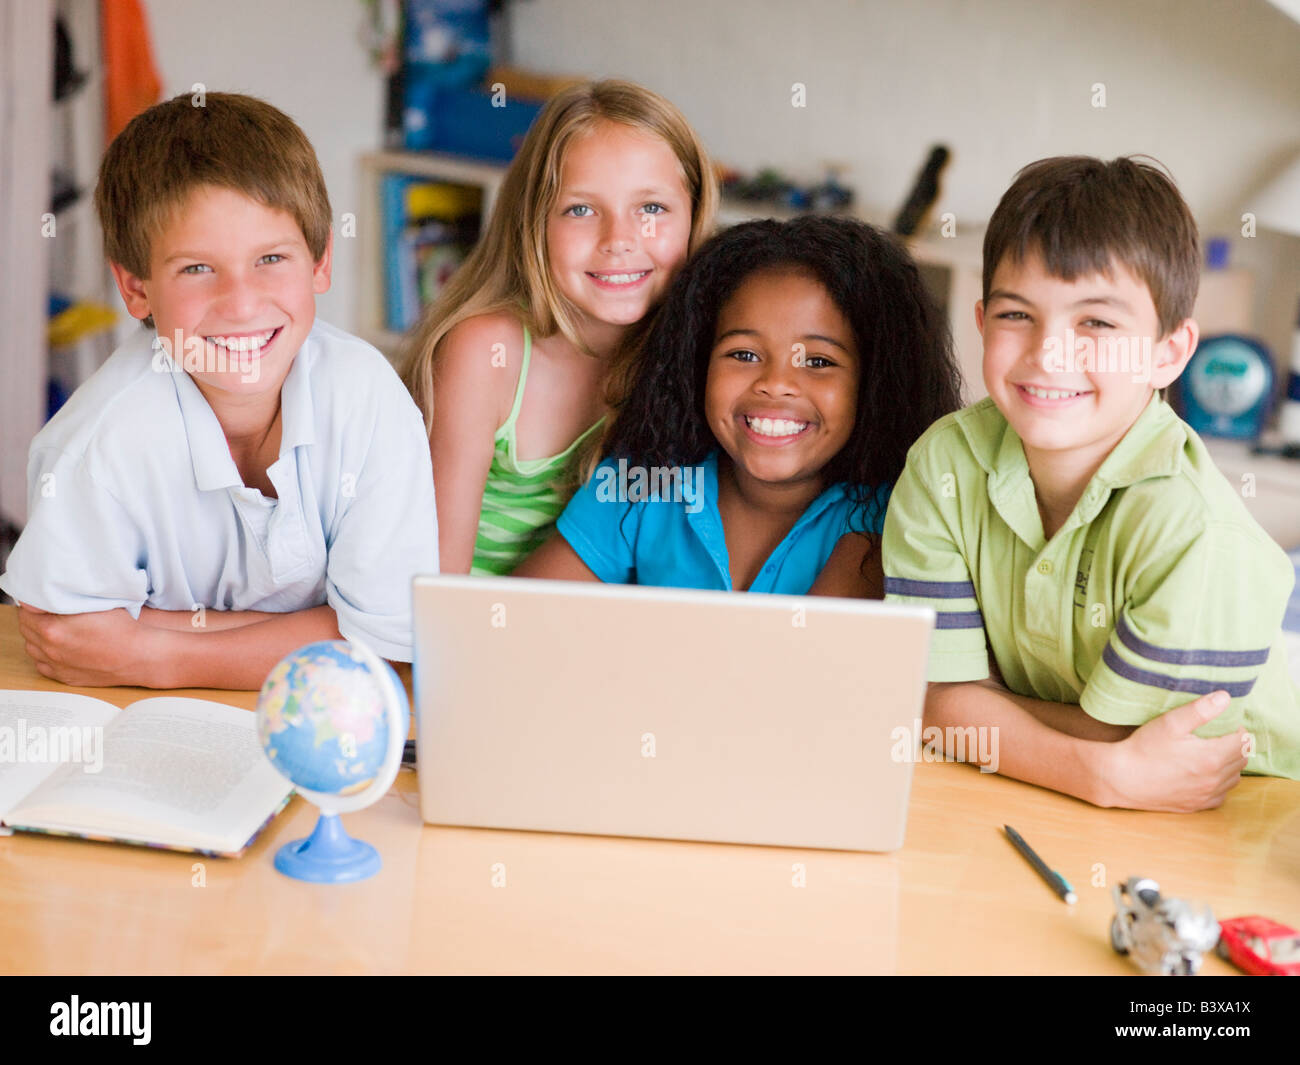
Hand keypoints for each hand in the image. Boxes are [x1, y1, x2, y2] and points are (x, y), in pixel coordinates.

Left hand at [17, 604, 167, 687]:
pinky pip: (42, 665)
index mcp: (53, 629)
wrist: (140, 656)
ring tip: (54, 628)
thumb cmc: (122, 628)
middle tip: (48, 610)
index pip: (26, 611)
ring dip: (38, 636)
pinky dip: (45, 655)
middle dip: (34, 618)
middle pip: (26, 629)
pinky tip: (58, 646)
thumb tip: (39, 598)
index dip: (34, 602)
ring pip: (31, 648)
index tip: (44, 598)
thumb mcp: (93, 604)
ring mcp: (57, 665)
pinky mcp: (65, 677)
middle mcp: (50, 649)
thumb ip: (62, 599)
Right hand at [1100, 691, 1247, 810]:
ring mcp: (1207, 795)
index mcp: (1212, 757)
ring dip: (1229, 764)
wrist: (1121, 779)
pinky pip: (1221, 794)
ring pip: (1234, 777)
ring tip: (1209, 752)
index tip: (1221, 723)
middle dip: (1234, 744)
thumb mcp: (1169, 723)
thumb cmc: (1143, 749)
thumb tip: (1225, 698)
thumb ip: (1200, 710)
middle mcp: (1215, 779)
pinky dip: (1219, 782)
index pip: (1244, 740)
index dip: (1236, 728)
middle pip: (1242, 759)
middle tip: (1215, 734)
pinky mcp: (1197, 806)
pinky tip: (1202, 773)